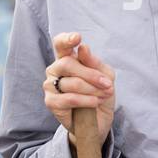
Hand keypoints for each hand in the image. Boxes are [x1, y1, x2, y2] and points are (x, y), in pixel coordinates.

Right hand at [43, 31, 114, 146]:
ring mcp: (50, 86)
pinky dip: (86, 100)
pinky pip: (69, 98)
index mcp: (66, 58)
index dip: (66, 40)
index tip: (77, 38)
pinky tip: (95, 102)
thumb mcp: (105, 75)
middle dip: (91, 74)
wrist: (98, 120)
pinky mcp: (51, 102)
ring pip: (71, 83)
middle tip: (107, 84)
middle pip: (67, 64)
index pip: (60, 44)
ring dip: (93, 90)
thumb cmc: (100, 93)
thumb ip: (94, 62)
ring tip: (104, 95)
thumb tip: (83, 48)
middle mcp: (55, 70)